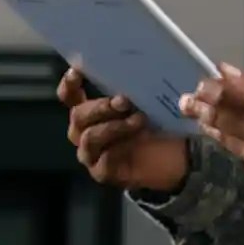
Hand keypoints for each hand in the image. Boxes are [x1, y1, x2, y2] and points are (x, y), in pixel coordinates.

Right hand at [57, 67, 188, 192]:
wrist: (175, 155)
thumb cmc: (158, 121)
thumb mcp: (150, 99)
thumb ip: (142, 88)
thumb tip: (154, 81)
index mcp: (90, 110)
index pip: (69, 96)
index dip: (69, 85)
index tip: (76, 72)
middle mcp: (85, 131)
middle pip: (78, 116)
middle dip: (100, 107)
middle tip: (124, 101)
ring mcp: (91, 153)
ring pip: (89, 137)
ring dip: (114, 126)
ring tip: (139, 119)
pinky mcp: (102, 172)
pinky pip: (104, 160)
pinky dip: (121, 148)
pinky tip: (139, 139)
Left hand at [180, 63, 243, 210]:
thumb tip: (228, 72)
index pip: (226, 94)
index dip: (208, 88)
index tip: (201, 83)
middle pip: (218, 117)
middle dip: (199, 106)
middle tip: (186, 100)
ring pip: (224, 138)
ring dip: (210, 124)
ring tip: (200, 115)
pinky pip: (241, 156)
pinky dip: (232, 142)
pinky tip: (230, 135)